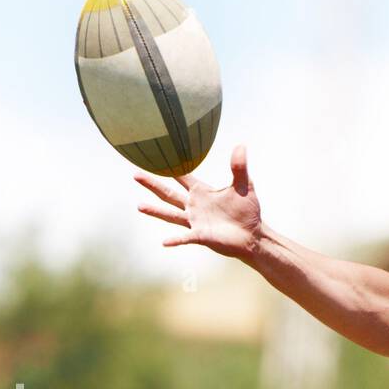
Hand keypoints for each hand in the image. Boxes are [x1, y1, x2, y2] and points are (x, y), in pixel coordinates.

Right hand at [134, 145, 262, 259]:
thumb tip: (241, 146)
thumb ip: (239, 167)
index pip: (182, 176)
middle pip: (168, 193)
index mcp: (202, 192)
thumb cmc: (247, 211)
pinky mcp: (201, 236)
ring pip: (171, 214)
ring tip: (139, 206)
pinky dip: (176, 240)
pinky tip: (164, 242)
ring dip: (155, 211)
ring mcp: (195, 221)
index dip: (170, 166)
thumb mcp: (244, 186)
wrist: (253, 236)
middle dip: (152, 184)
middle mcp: (194, 206)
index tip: (155, 154)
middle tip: (135, 173)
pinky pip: (186, 238)